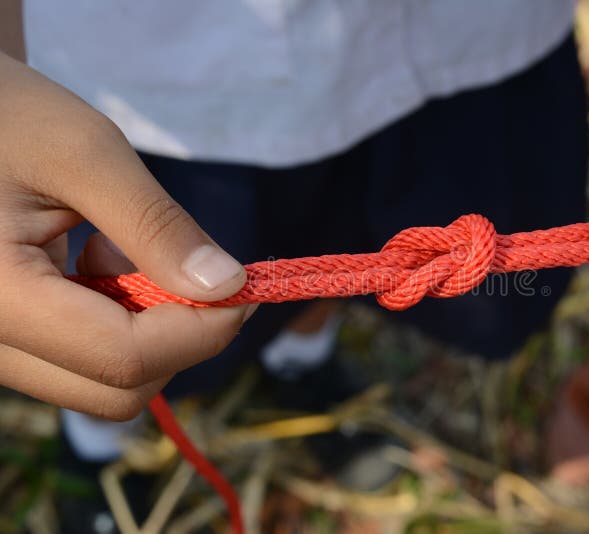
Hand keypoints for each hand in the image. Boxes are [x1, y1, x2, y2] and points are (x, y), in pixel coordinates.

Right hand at [0, 53, 250, 419]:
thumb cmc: (6, 115)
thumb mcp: (85, 153)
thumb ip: (157, 225)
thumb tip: (229, 286)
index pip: (124, 357)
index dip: (203, 330)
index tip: (244, 285)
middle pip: (116, 390)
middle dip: (178, 338)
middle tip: (197, 269)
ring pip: (102, 383)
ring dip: (146, 330)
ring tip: (121, 249)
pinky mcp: (8, 337)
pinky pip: (80, 361)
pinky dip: (116, 323)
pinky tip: (97, 261)